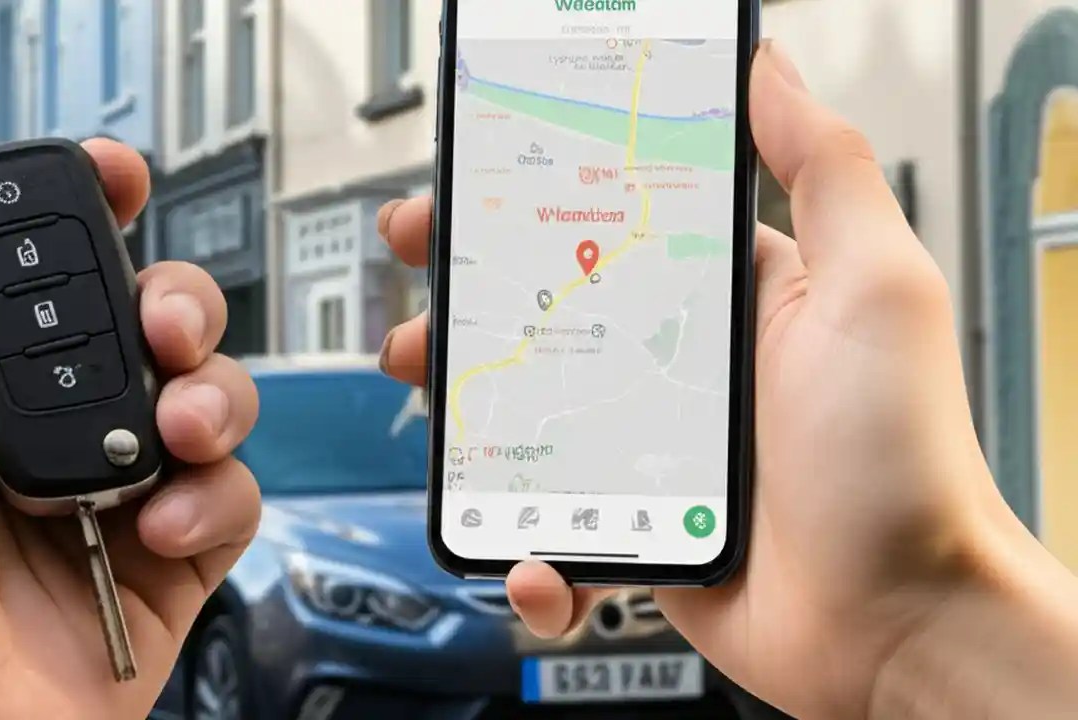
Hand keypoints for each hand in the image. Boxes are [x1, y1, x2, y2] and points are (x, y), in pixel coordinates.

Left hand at [0, 92, 259, 719]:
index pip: (59, 271)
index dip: (101, 217)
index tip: (122, 184)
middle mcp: (51, 431)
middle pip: (155, 323)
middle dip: (178, 305)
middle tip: (162, 325)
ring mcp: (116, 495)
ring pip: (211, 401)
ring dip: (210, 399)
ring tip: (173, 430)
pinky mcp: (171, 561)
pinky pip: (234, 497)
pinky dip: (212, 499)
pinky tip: (158, 522)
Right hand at [376, 42, 1039, 717]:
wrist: (899, 625)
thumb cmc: (903, 461)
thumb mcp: (873, 287)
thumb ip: (822, 168)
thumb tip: (770, 69)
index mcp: (729, 303)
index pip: (612, 232)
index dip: (535, 206)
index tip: (472, 191)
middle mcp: (683, 373)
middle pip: (551, 319)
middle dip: (473, 303)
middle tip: (424, 292)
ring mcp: (652, 457)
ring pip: (531, 420)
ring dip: (467, 411)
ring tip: (434, 397)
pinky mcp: (636, 531)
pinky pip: (553, 530)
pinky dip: (527, 548)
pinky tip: (536, 551)